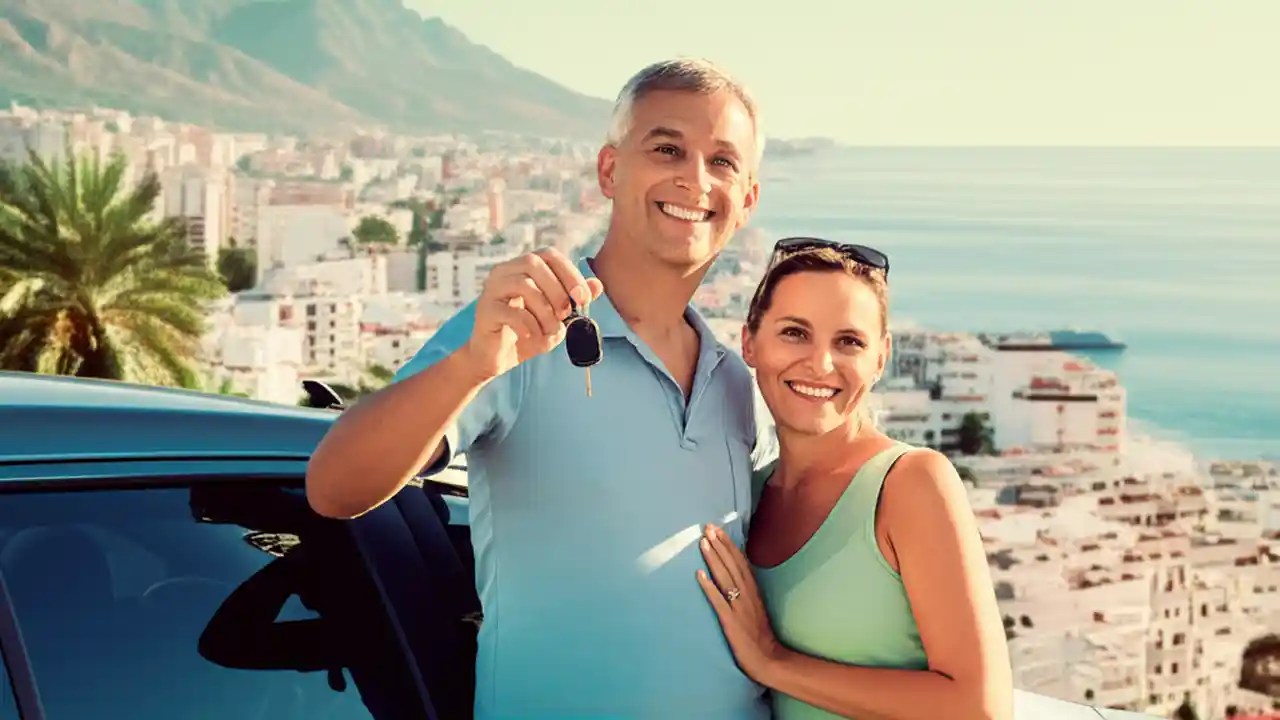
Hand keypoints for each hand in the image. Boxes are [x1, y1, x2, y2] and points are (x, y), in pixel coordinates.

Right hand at [464, 247, 604, 381]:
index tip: (583, 298)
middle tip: (566, 314)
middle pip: (532, 263)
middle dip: (557, 290)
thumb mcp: (559, 317)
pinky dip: (528, 326)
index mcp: (524, 268)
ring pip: (522, 284)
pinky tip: (531, 336)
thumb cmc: (529, 333)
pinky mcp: (485, 310)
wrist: (499, 359)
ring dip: (544, 311)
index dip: (569, 273)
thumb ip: (575, 301)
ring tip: (549, 331)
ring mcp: (492, 289)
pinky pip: (510, 311)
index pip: (548, 254)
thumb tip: (597, 284)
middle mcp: (505, 272)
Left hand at [697, 524, 787, 682]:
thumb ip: (746, 592)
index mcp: (753, 591)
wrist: (768, 659)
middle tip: (707, 527)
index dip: (728, 545)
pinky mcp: (731, 621)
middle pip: (732, 565)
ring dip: (714, 559)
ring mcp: (739, 607)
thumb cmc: (759, 635)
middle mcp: (747, 595)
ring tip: (703, 543)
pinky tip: (699, 575)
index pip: (740, 562)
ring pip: (725, 578)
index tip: (717, 529)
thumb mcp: (755, 608)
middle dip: (719, 545)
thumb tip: (735, 576)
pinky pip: (718, 601)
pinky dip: (709, 587)